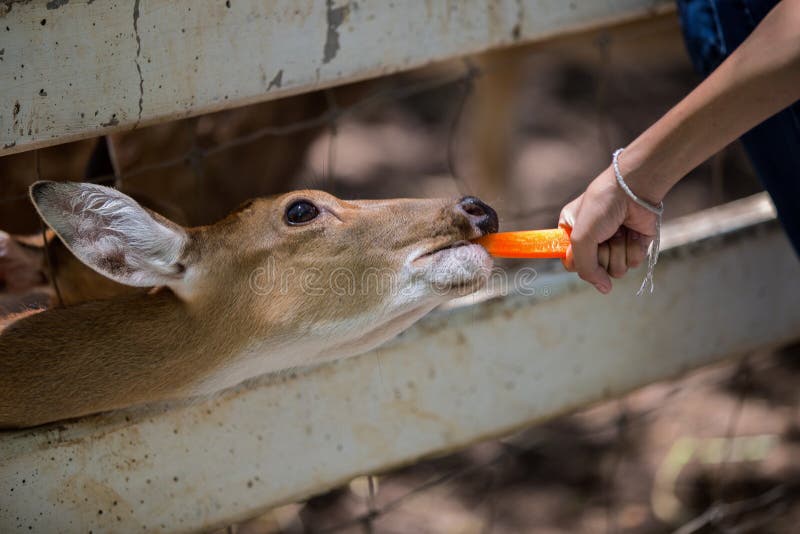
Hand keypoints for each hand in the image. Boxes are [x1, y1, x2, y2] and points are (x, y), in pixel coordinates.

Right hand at [558, 166, 658, 293]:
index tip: (584, 250)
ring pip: (616, 270)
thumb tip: (604, 288)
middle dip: (603, 256)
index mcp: (573, 232)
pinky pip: (633, 262)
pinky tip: (633, 232)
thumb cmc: (602, 207)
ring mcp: (615, 243)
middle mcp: (593, 240)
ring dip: (619, 252)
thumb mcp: (581, 237)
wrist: (634, 189)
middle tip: (605, 236)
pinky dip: (634, 249)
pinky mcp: (635, 244)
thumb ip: (585, 268)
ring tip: (620, 232)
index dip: (579, 262)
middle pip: (595, 270)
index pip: (572, 263)